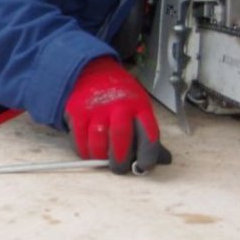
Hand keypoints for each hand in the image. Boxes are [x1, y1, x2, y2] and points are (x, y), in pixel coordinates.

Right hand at [64, 58, 168, 173]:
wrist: (91, 71)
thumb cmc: (118, 95)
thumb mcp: (138, 107)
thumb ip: (147, 134)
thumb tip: (163, 160)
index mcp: (139, 106)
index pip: (148, 134)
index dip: (148, 155)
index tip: (144, 167)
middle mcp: (118, 106)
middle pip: (121, 138)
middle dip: (120, 161)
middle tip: (119, 168)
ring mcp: (96, 108)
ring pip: (97, 143)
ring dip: (100, 158)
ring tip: (103, 159)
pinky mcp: (76, 112)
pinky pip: (79, 140)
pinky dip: (84, 151)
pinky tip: (89, 151)